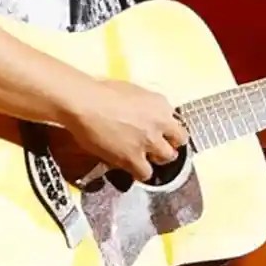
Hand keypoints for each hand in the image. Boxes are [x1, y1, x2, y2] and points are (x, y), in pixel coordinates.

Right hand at [61, 80, 187, 182]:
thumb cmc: (101, 92)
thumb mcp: (133, 92)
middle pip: (179, 140)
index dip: (170, 130)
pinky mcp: (134, 158)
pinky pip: (145, 173)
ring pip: (167, 158)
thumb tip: (141, 113)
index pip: (177, 121)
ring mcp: (149, 142)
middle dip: (169, 144)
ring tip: (146, 160)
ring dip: (157, 159)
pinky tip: (132, 170)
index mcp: (160, 104)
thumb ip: (145, 106)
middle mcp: (161, 123)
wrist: (86, 103)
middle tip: (157, 148)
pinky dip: (140, 173)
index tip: (163, 133)